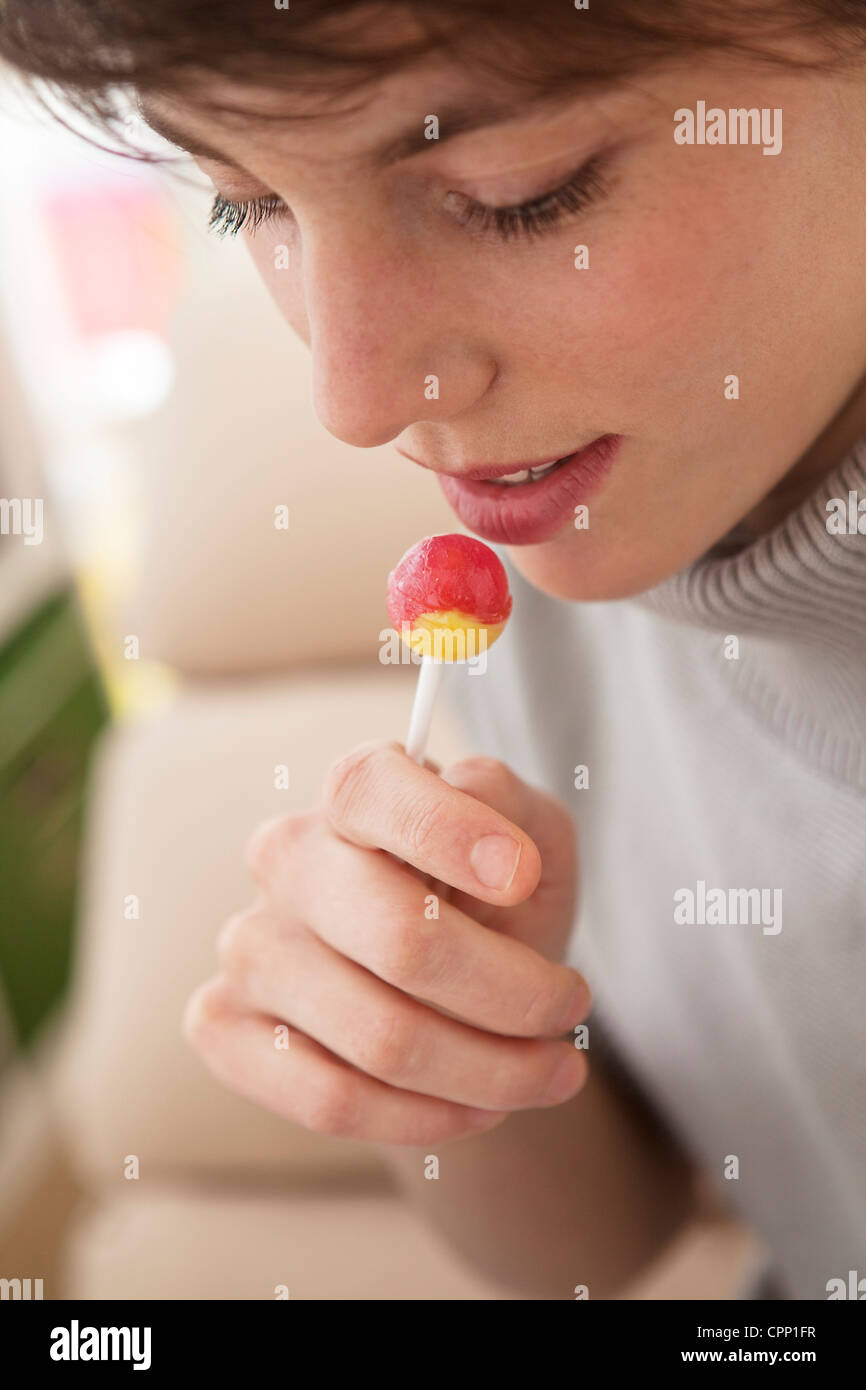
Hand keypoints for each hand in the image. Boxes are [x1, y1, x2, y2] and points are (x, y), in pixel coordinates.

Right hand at [184, 741, 590, 1145]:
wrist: (457, 988)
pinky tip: (480, 1107)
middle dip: (512, 993)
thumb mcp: (532, 838)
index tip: (523, 876)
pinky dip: (425, 1118)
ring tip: (552, 1071)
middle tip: (571, 1007)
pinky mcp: (224, 1025)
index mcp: (355, 792)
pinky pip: (329, 1100)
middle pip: (398, 938)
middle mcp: (286, 857)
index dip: (446, 830)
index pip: (370, 790)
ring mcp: (249, 943)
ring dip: (491, 1071)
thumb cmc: (496, 900)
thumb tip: (501, 852)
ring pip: (378, 1035)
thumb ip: (514, 812)